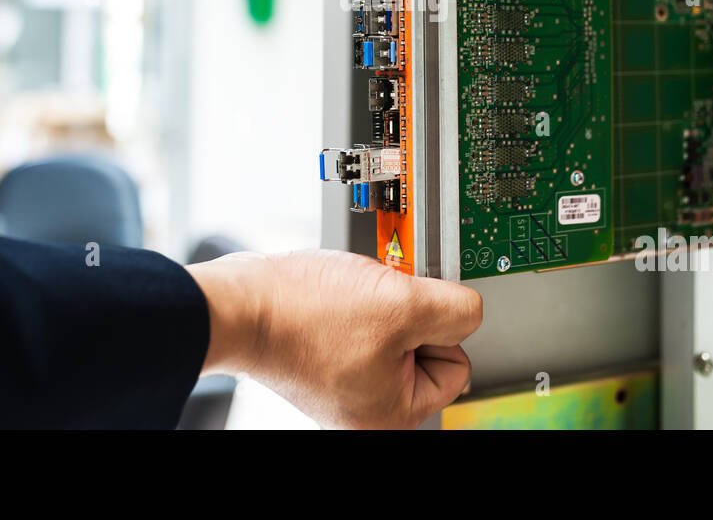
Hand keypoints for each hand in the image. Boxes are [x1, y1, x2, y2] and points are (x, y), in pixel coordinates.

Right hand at [185, 249, 482, 428]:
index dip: (436, 329)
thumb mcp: (403, 303)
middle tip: (373, 301)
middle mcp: (368, 409)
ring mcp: (343, 384)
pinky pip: (361, 325)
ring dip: (379, 303)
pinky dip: (353, 303)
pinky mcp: (322, 358)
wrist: (238, 302)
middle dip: (405, 313)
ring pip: (392, 329)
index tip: (405, 313)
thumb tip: (474, 310)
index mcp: (393, 414)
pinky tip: (332, 298)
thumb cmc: (304, 314)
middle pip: (424, 346)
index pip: (456, 366)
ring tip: (347, 298)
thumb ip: (456, 310)